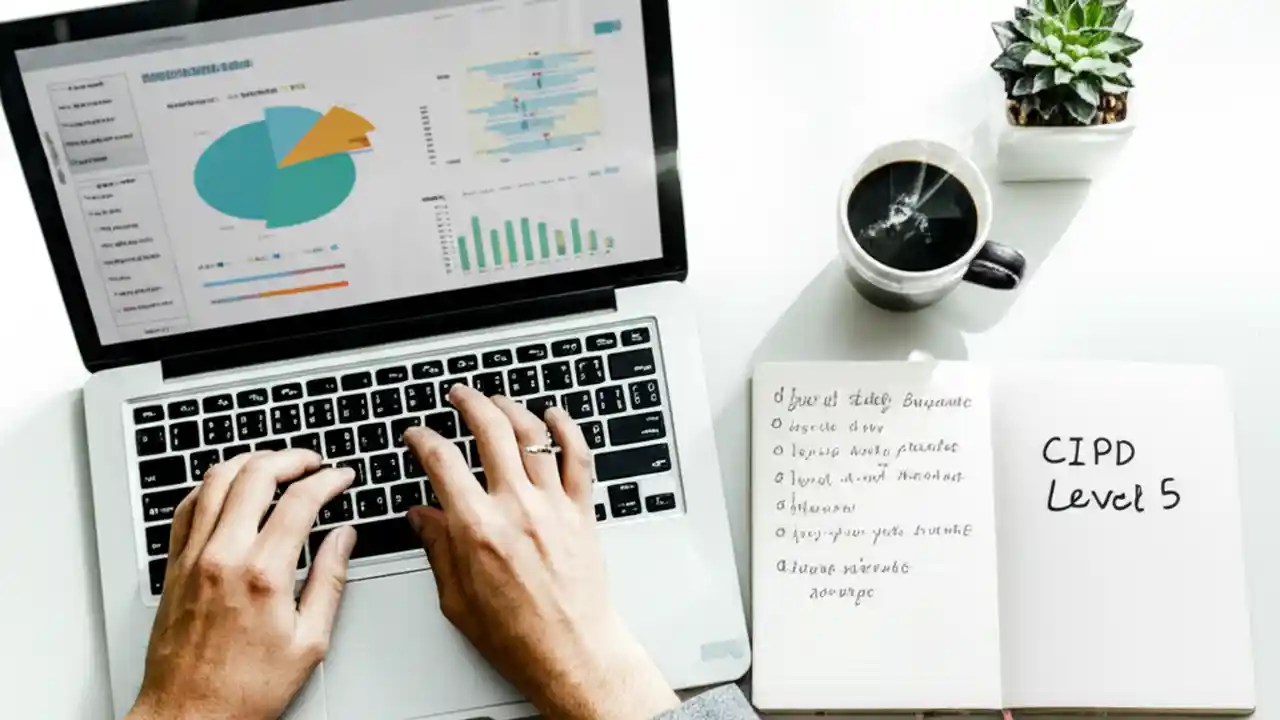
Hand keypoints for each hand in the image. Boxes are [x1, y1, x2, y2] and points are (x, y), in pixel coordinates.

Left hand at [128, 450, 356, 719]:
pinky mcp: (173, 567)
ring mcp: (193, 558)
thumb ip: (330, 580)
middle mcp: (223, 557)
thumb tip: (344, 539)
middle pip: (255, 475)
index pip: (300, 501)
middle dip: (291, 458)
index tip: (341, 477)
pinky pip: (186, 507)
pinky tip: (229, 489)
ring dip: (250, 462)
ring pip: (215, 480)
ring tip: (274, 464)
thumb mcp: (309, 641)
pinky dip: (210, 486)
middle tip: (312, 462)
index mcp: (264, 575)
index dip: (328, 480)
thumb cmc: (245, 691)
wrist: (189, 717)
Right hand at [404, 386, 679, 719]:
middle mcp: (516, 509)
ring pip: (533, 435)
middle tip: (458, 395)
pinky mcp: (581, 512)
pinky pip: (577, 457)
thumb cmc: (517, 635)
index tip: (417, 434)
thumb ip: (438, 549)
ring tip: (496, 399)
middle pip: (490, 431)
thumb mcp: (457, 600)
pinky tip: (555, 416)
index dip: (423, 439)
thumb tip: (422, 517)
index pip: (442, 462)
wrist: (571, 652)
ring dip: (511, 408)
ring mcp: (553, 506)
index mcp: (478, 529)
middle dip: (468, 403)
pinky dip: (567, 429)